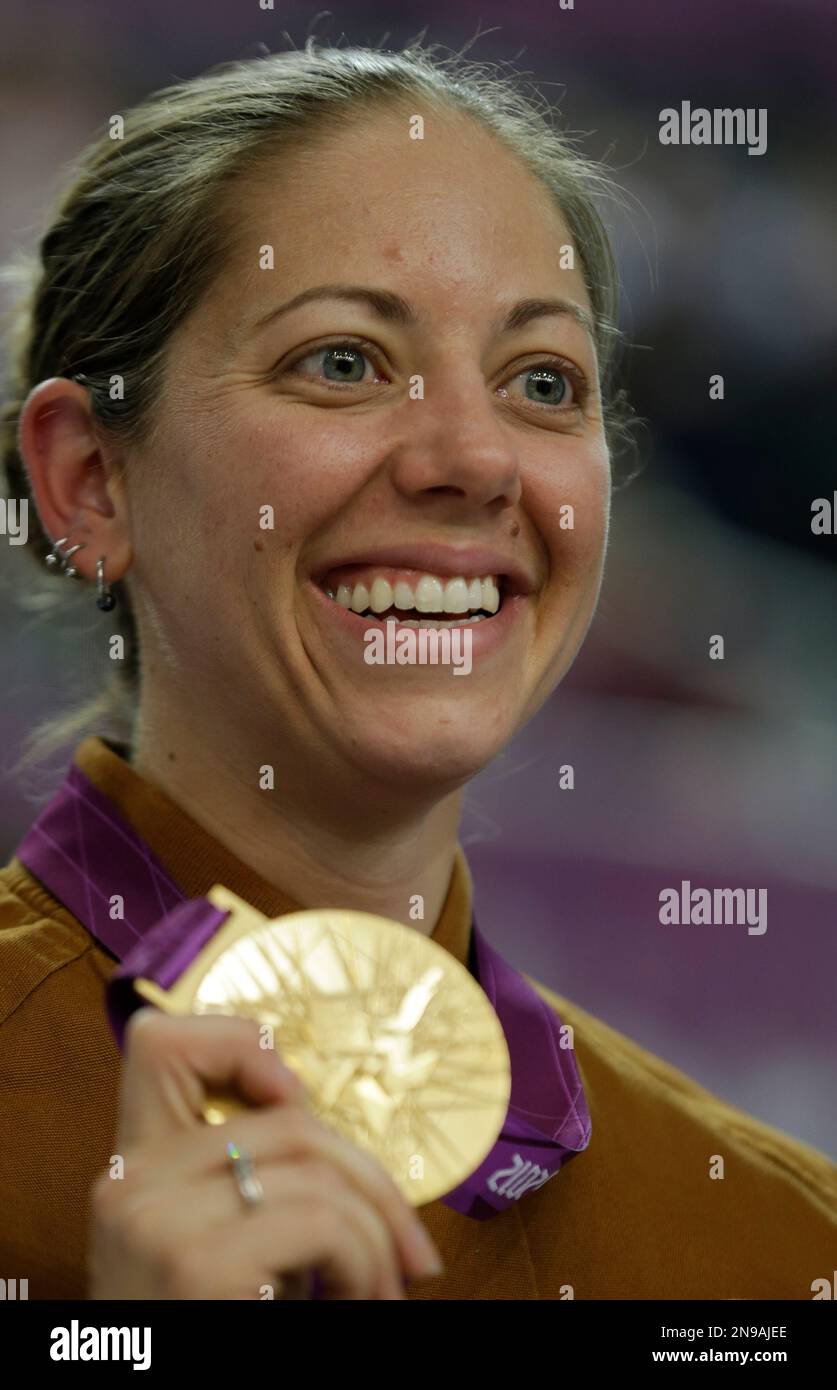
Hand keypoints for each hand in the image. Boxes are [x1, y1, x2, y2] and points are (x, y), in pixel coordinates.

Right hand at [88, 1009, 443, 1298]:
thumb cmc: (214, 1329)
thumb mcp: (214, 1250)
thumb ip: (245, 1186)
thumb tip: (341, 1148)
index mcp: (131, 1172)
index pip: (162, 1043)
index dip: (242, 1044)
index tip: (298, 1098)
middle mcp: (129, 1185)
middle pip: (289, 1118)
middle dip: (372, 1179)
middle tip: (409, 1248)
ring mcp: (155, 1222)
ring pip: (320, 1168)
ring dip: (378, 1237)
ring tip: (379, 1292)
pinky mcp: (195, 1267)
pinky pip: (325, 1222)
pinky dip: (368, 1266)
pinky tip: (359, 1305)